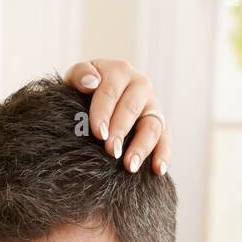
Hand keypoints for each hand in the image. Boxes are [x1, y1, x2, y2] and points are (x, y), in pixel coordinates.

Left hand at [62, 59, 169, 173]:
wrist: (94, 99)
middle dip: (121, 130)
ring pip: (152, 125)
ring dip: (142, 146)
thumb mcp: (76, 78)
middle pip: (132, 108)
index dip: (103, 112)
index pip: (110, 91)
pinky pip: (165, 139)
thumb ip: (79, 75)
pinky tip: (158, 170)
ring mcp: (152, 105)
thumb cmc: (82, 90)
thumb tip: (90, 82)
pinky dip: (163, 154)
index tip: (98, 132)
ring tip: (129, 166)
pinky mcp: (160, 123)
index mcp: (118, 71)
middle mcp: (140, 85)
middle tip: (110, 150)